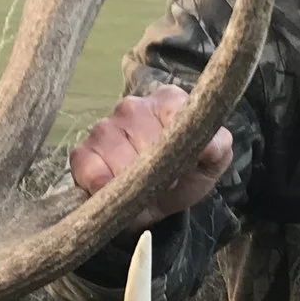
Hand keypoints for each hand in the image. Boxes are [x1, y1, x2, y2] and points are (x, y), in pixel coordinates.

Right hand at [68, 83, 232, 217]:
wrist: (159, 199)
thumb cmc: (185, 173)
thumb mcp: (211, 162)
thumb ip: (218, 147)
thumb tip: (208, 145)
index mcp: (169, 101)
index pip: (172, 112)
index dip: (174, 146)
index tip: (180, 169)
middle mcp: (133, 106)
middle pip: (142, 137)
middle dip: (153, 169)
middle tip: (161, 183)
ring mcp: (104, 126)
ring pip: (113, 151)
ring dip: (128, 179)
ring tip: (139, 189)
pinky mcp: (82, 151)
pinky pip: (87, 166)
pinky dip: (100, 185)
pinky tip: (112, 190)